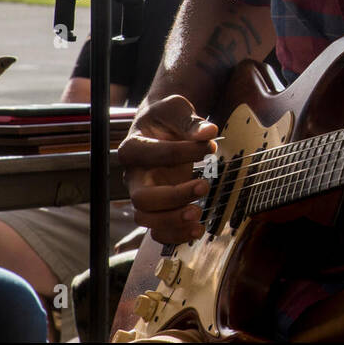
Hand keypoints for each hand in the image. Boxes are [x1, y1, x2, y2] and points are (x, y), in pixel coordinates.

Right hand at [117, 95, 217, 244]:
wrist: (161, 128)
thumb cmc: (167, 118)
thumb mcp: (176, 109)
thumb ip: (190, 121)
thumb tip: (208, 132)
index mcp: (133, 148)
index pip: (154, 155)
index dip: (184, 152)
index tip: (210, 144)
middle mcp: (133, 176)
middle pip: (142, 198)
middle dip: (174, 197)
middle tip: (203, 186)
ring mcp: (143, 194)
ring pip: (146, 219)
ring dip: (173, 221)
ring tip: (199, 214)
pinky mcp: (157, 207)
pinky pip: (157, 231)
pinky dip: (175, 235)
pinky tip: (197, 230)